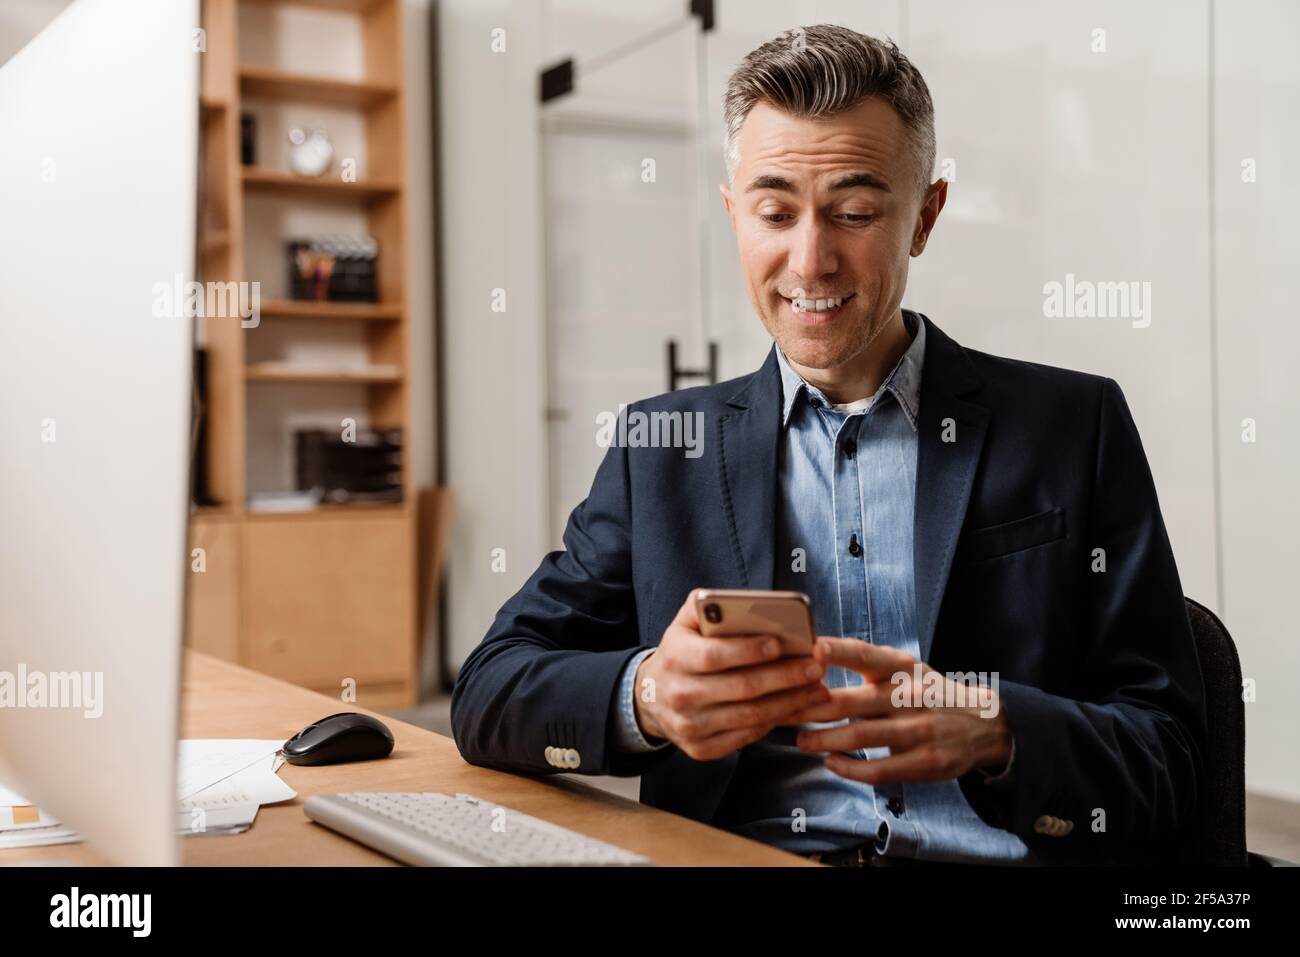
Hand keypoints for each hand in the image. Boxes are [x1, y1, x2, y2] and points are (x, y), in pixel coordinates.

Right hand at [632, 590, 831, 761]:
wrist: (651, 696)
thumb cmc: (680, 653)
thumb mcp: (684, 624)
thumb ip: (708, 605)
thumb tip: (743, 602)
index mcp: (675, 657)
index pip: (715, 655)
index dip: (749, 650)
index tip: (780, 643)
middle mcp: (679, 694)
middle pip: (741, 688)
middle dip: (784, 677)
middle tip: (815, 667)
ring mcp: (689, 726)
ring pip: (750, 716)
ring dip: (789, 702)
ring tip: (816, 688)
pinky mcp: (701, 748)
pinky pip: (746, 736)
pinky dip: (774, 722)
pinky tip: (795, 708)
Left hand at [786, 638, 1012, 784]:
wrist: (983, 724)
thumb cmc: (927, 692)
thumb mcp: (905, 667)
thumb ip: (866, 663)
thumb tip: (810, 656)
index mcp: (902, 667)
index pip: (866, 654)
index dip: (838, 651)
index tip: (812, 649)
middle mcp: (910, 695)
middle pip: (852, 702)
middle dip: (811, 708)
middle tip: (782, 711)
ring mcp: (919, 730)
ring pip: (860, 737)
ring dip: (823, 740)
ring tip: (801, 740)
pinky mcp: (925, 763)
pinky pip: (879, 770)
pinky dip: (849, 768)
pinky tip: (830, 762)